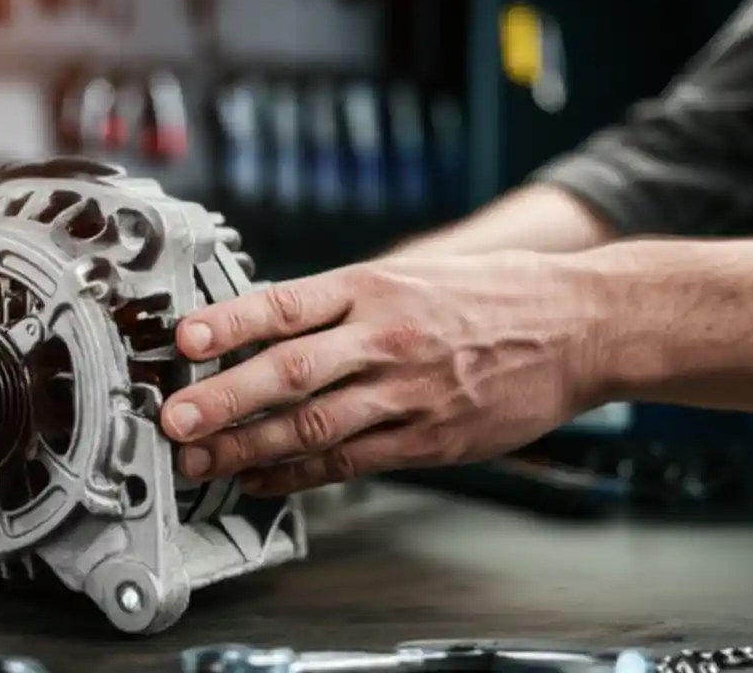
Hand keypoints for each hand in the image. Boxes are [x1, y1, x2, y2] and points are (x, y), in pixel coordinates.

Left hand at [159, 252, 610, 495]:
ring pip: (314, 425)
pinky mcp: (429, 439)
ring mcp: (408, 393)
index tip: (183, 339)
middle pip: (289, 371)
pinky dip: (298, 475)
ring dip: (248, 447)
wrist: (578, 324)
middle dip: (223, 399)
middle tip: (174, 420)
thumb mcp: (411, 273)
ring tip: (201, 460)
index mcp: (375, 285)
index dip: (229, 323)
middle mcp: (386, 337)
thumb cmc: (488, 294)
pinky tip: (260, 478)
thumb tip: (265, 324)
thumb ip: (342, 301)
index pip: (286, 303)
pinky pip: (350, 462)